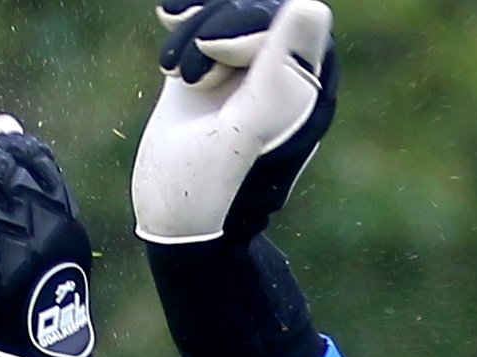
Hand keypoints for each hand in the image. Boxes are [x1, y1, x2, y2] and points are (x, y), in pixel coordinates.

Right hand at [133, 0, 337, 247]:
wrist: (173, 215)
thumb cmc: (216, 182)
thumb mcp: (248, 122)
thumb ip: (280, 64)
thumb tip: (310, 3)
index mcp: (307, 88)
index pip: (293, 18)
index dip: (248, 23)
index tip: (214, 50)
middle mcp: (281, 74)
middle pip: (256, 10)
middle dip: (215, 25)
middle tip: (188, 74)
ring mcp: (243, 69)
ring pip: (226, 13)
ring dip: (194, 30)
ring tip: (176, 74)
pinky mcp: (209, 68)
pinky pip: (203, 22)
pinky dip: (183, 20)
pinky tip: (166, 20)